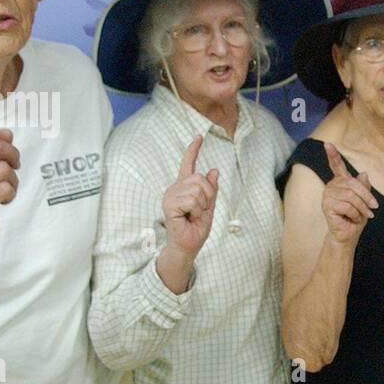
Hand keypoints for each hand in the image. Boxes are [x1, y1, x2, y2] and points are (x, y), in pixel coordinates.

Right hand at [162, 134, 219, 256]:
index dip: (194, 150)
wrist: (187, 246)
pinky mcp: (169, 203)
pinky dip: (196, 210)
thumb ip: (211, 190)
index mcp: (184, 188)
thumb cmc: (195, 229)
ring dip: (202, 205)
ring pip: (198, 189)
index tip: (199, 137)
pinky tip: (188, 218)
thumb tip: (214, 170)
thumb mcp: (209, 207)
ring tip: (193, 216)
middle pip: (200, 178)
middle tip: (200, 211)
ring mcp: (170, 195)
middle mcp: (175, 188)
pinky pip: (192, 199)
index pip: (188, 165)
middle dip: (208, 196)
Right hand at [321, 142, 377, 244]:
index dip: (333, 155)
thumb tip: (363, 174)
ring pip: (351, 196)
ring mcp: (327, 195)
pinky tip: (353, 219)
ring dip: (361, 208)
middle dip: (366, 197)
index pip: (336, 166)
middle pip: (353, 184)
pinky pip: (347, 206)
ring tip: (363, 216)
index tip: (327, 143)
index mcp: (340, 182)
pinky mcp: (326, 206)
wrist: (348, 235)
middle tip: (374, 208)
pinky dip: (355, 214)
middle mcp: (332, 186)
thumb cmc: (356, 217)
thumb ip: (364, 187)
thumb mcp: (365, 201)